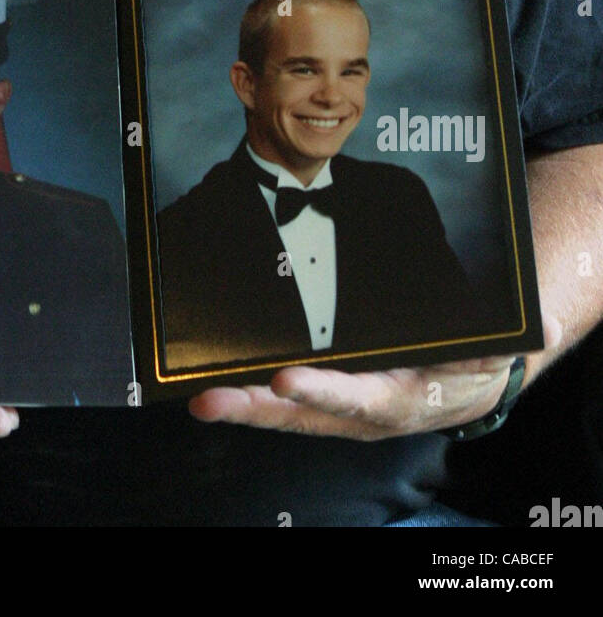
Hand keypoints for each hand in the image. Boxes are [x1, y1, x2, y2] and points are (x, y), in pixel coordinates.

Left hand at [188, 314, 560, 440]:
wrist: (474, 374)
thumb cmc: (477, 352)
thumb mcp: (496, 343)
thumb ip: (507, 333)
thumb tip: (534, 322)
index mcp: (407, 397)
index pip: (361, 398)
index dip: (324, 392)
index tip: (286, 378)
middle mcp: (367, 410)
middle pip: (308, 414)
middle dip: (258, 407)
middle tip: (211, 399)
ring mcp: (344, 407)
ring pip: (289, 411)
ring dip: (244, 404)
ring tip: (200, 396)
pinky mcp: (328, 397)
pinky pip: (289, 400)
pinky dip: (255, 394)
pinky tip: (219, 382)